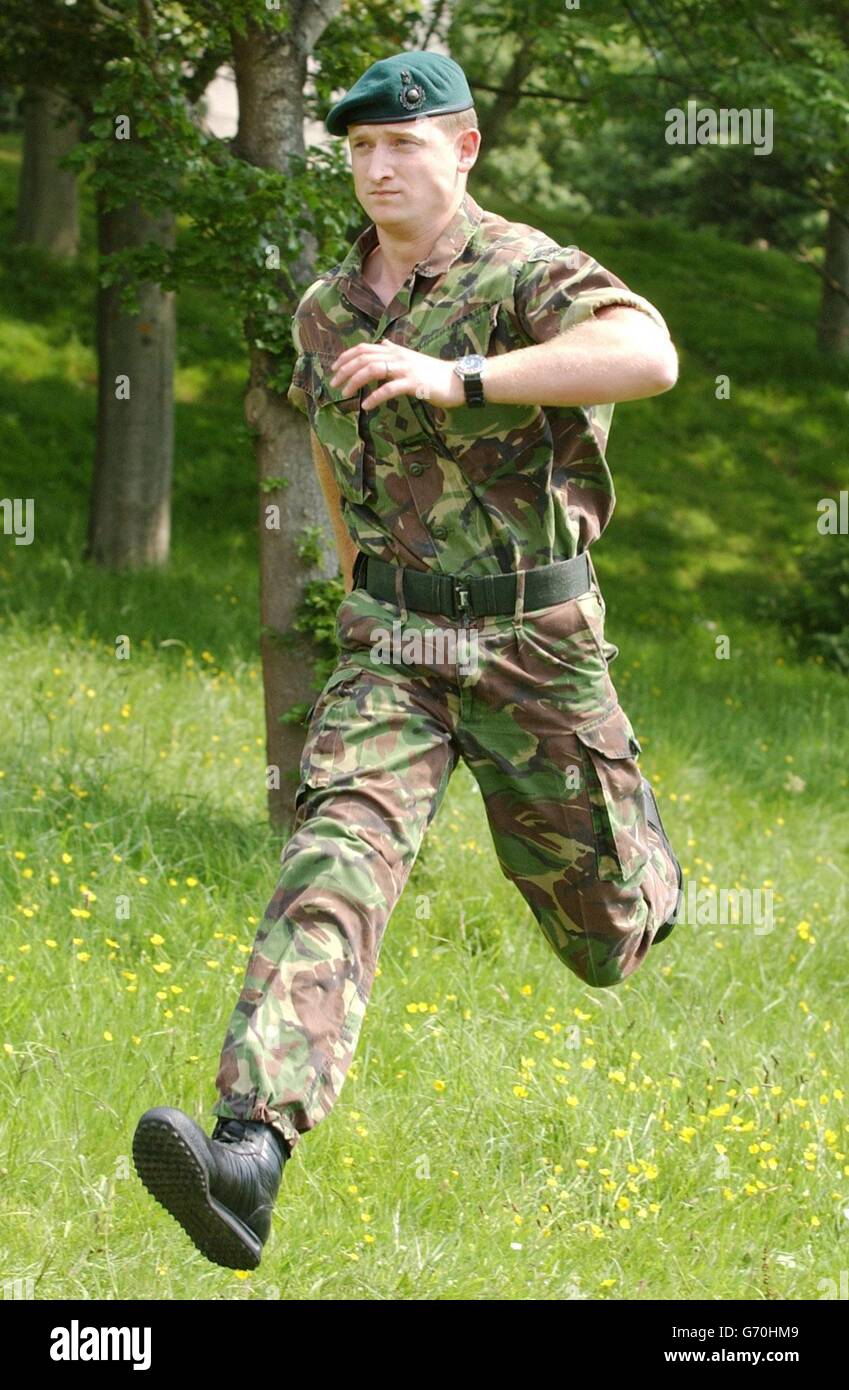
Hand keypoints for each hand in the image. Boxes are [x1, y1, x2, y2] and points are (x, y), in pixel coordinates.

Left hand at [329, 338, 465, 410]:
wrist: (458, 380)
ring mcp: (406, 369)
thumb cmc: (434, 372)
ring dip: (355, 382)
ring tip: (345, 394)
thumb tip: (384, 344)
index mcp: (395, 351)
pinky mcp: (414, 384)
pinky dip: (374, 397)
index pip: (364, 348)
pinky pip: (389, 389)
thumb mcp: (412, 358)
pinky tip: (366, 406)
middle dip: (345, 370)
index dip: (346, 357)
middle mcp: (398, 357)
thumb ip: (396, 351)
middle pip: (364, 358)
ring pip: (373, 370)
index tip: (334, 369)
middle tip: (333, 384)